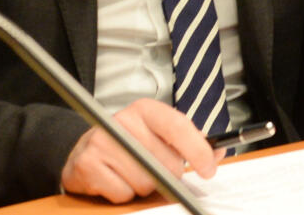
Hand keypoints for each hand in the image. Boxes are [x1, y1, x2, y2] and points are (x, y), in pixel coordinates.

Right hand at [60, 98, 224, 202]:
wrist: (85, 148)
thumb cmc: (130, 142)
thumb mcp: (158, 132)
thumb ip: (189, 140)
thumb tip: (218, 152)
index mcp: (145, 110)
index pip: (178, 127)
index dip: (197, 151)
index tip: (209, 169)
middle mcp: (122, 121)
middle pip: (165, 163)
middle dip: (167, 175)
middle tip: (156, 170)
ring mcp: (102, 142)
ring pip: (145, 182)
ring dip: (144, 186)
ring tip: (131, 172)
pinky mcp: (86, 165)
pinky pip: (122, 194)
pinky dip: (124, 194)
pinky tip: (115, 179)